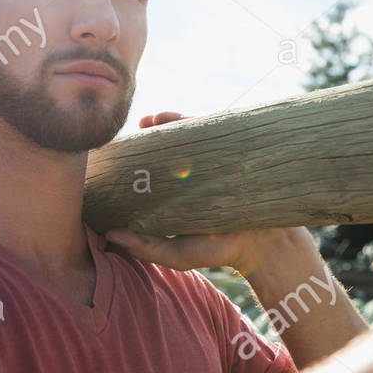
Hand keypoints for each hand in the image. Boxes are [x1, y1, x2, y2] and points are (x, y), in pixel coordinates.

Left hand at [102, 111, 315, 274]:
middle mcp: (192, 173)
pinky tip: (184, 118)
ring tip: (154, 117)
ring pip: (188, 136)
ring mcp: (212, 163)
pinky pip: (214, 134)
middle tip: (138, 125)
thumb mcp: (176, 254)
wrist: (263, 244)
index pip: (153, 168)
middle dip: (151, 133)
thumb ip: (144, 247)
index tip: (121, 147)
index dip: (137, 155)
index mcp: (175, 192)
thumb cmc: (217, 250)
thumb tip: (109, 235)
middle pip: (167, 147)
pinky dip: (197, 123)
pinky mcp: (231, 156)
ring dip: (170, 122)